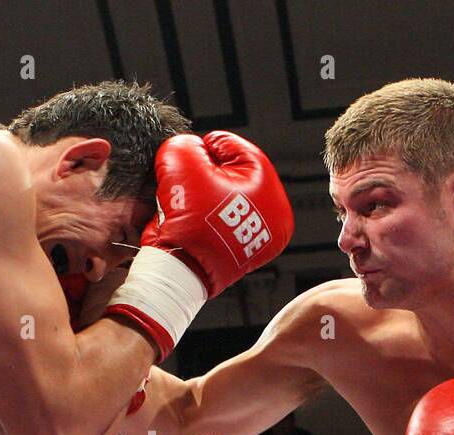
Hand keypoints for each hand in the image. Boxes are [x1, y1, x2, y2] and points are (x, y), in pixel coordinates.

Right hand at [105, 131, 293, 360]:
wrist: (183, 271)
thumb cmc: (189, 220)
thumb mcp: (180, 161)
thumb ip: (184, 144)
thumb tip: (187, 150)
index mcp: (268, 184)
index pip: (227, 145)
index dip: (199, 151)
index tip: (183, 168)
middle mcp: (273, 211)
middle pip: (227, 173)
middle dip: (201, 176)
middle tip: (184, 189)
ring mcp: (260, 233)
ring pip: (223, 197)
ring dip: (202, 197)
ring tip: (187, 209)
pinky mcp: (243, 250)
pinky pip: (220, 221)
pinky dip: (205, 219)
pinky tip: (193, 225)